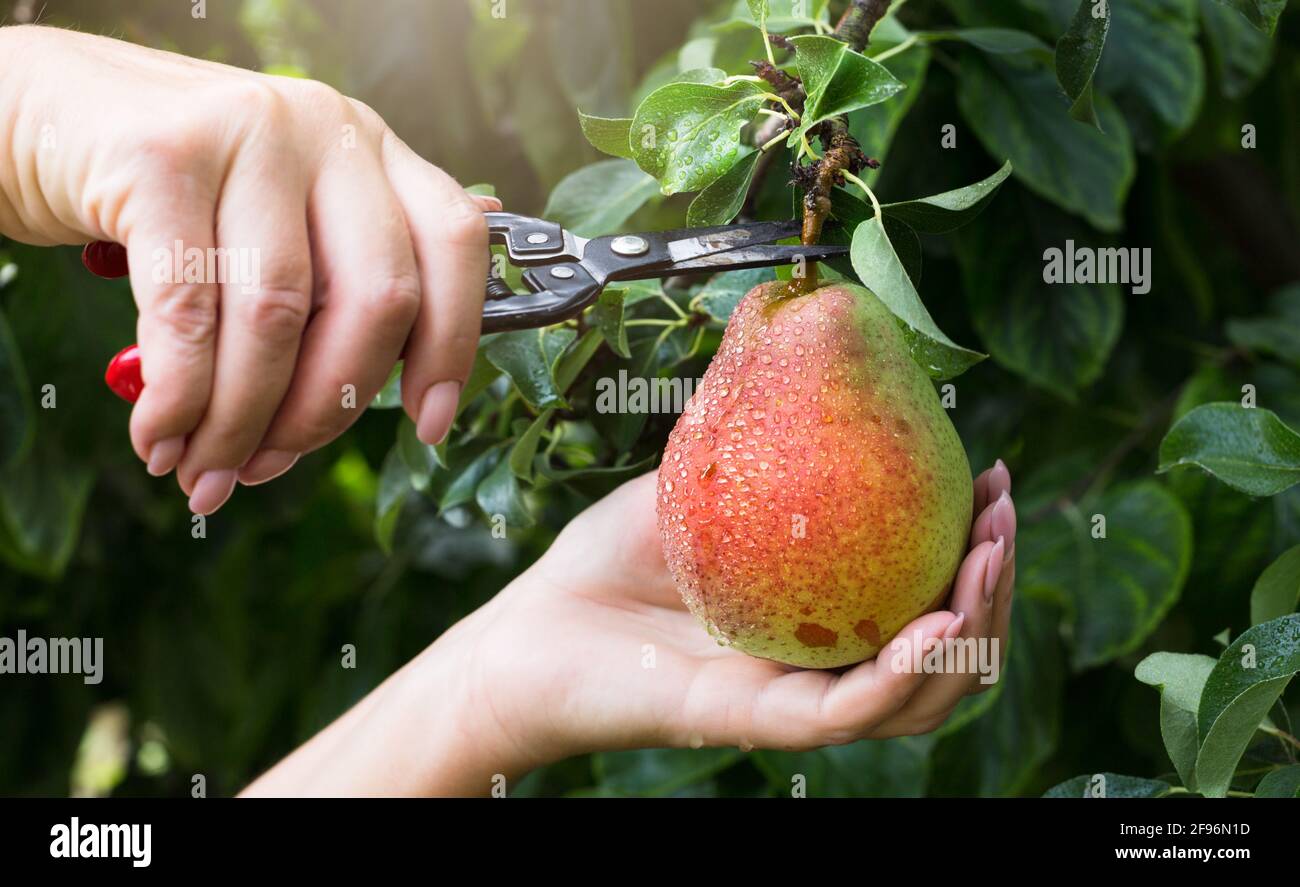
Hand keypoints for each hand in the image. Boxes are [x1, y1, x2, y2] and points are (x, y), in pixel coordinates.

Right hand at [0, 26, 495, 513]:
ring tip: (205, 470)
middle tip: (272, 466)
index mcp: (371, 149)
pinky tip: (161, 435)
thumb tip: (405, 386)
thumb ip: (340, 281)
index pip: (452, 247)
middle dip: (325, 409)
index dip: (452, 345)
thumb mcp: (276, 223)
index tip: (429, 424)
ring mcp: (249, 130)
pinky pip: (188, 311)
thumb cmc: (172, 194)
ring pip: (278, 315)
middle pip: (376, 297)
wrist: (36, 114)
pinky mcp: (162, 154)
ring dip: (240, 421)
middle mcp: (327, 129)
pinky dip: (178, 396)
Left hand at [243, 461, 1015, 794]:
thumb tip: (784, 320)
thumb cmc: (606, 561)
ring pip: (916, 697)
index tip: (996, 481)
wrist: (528, 630)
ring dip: (974, 636)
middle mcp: (819, 663)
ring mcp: (789, 698)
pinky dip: (903, 676)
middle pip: (945, 653)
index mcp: (822, 615)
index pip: (926, 594)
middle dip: (996, 590)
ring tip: (986, 564)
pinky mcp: (749, 723)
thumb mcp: (693, 473)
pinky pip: (845, 714)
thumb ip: (747, 417)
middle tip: (1002, 522)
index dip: (977, 547)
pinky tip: (936, 625)